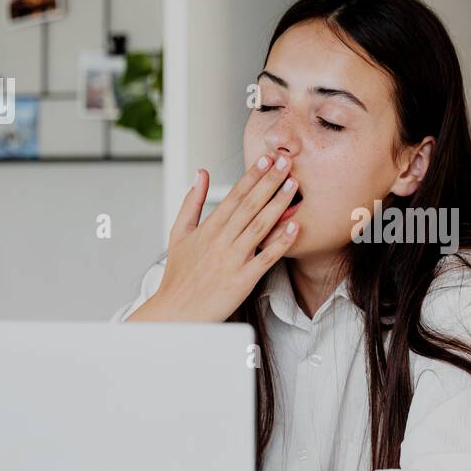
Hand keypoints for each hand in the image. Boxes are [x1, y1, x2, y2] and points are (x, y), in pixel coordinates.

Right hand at [140, 154, 299, 321]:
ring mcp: (232, 260)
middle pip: (249, 205)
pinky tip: (294, 226)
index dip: (252, 176)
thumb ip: (191, 202)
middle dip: (269, 181)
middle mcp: (220, 241)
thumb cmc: (178, 275)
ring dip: (278, 204)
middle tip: (287, 161)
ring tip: (293, 185)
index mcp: (207, 228)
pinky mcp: (242, 280)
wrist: (175, 312)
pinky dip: (280, 242)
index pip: (234, 195)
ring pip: (259, 226)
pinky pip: (265, 258)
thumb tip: (201, 173)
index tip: (267, 158)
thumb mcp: (178, 233)